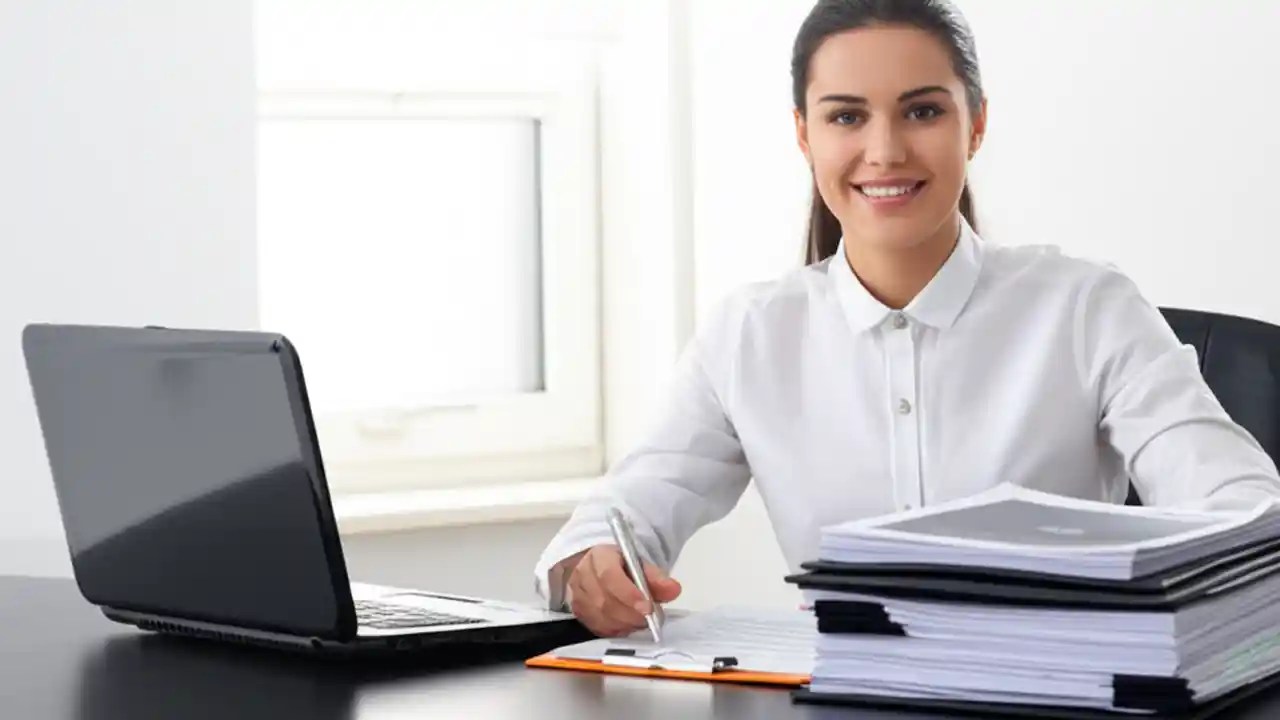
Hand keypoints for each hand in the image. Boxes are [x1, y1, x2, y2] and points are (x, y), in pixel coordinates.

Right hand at [565, 543, 681, 636]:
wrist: (602, 569)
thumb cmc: (623, 567)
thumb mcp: (640, 565)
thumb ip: (656, 577)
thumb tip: (673, 590)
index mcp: (598, 556)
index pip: (609, 576)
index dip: (628, 594)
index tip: (647, 607)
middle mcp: (583, 576)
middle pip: (604, 601)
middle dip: (630, 613)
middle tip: (649, 617)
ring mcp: (578, 597)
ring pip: (601, 618)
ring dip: (625, 623)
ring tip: (641, 620)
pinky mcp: (580, 615)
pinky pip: (598, 628)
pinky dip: (617, 630)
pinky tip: (629, 625)